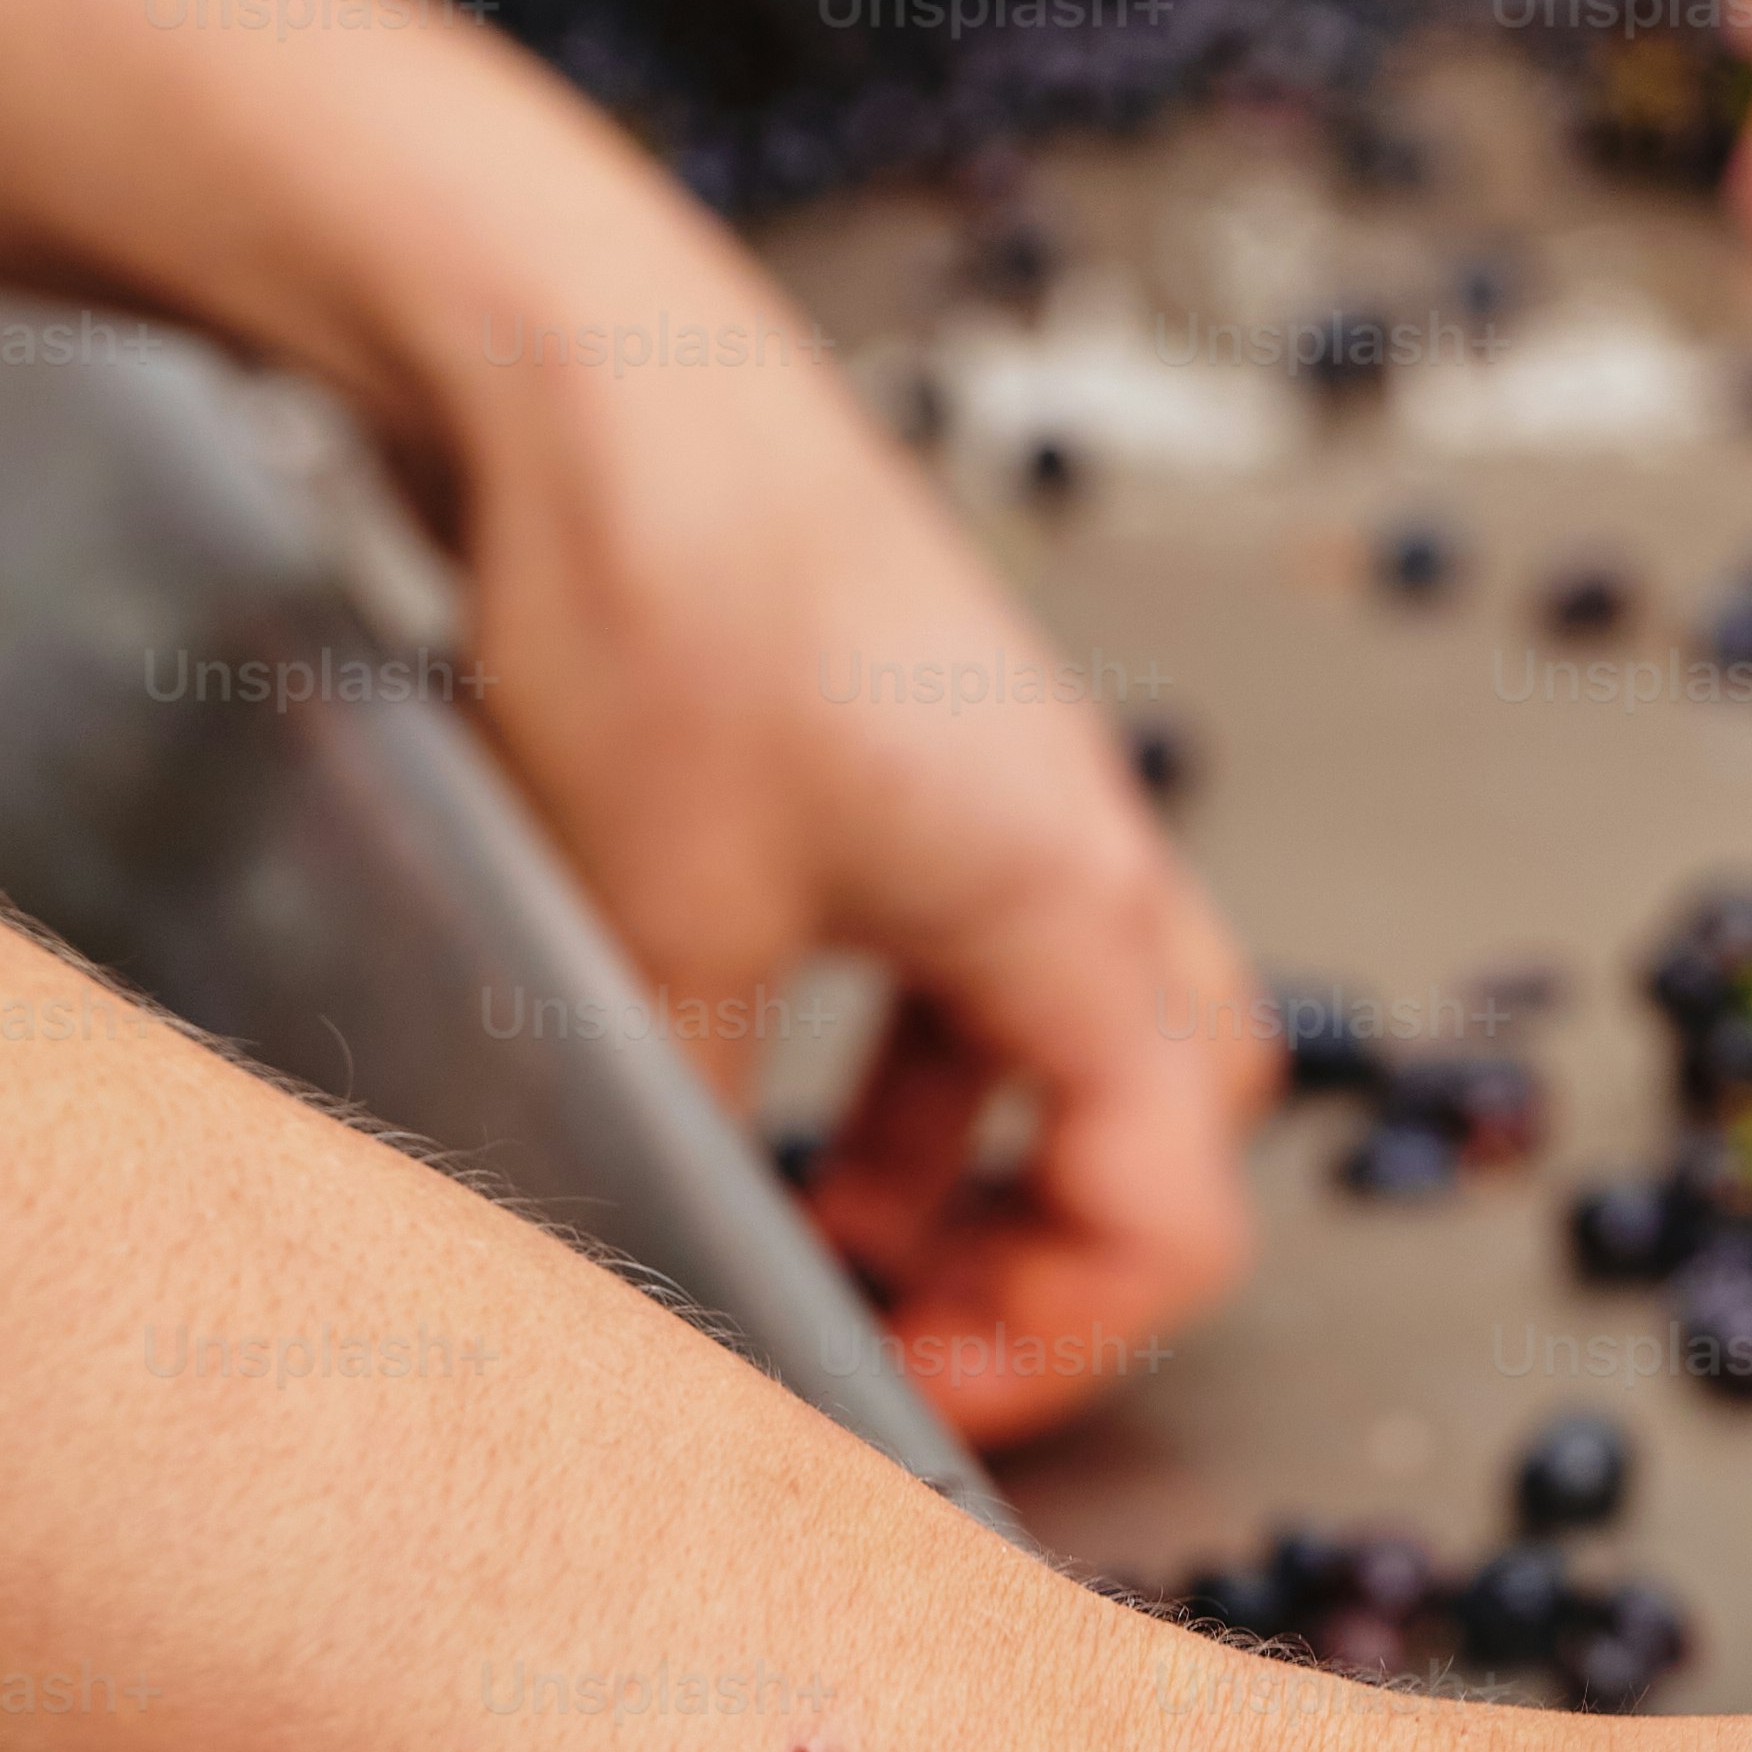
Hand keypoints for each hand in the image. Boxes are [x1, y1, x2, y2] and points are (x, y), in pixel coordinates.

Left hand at [414, 233, 1265, 1444]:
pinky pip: (971, 941)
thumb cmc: (657, 592)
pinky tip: (777, 1063)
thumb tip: (685, 1248)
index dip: (1059, 1345)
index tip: (921, 1395)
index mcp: (1079, 903)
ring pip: (1072, 1028)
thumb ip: (704, 1121)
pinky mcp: (927, 736)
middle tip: (910, 1322)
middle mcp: (1089, 842)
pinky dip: (908, 1045)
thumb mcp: (655, 930)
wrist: (579, 357)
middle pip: (1173, 1115)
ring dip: (973, 1154)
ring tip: (829, 1225)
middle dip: (1055, 1251)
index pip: (1173, 1210)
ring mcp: (1018, 782)